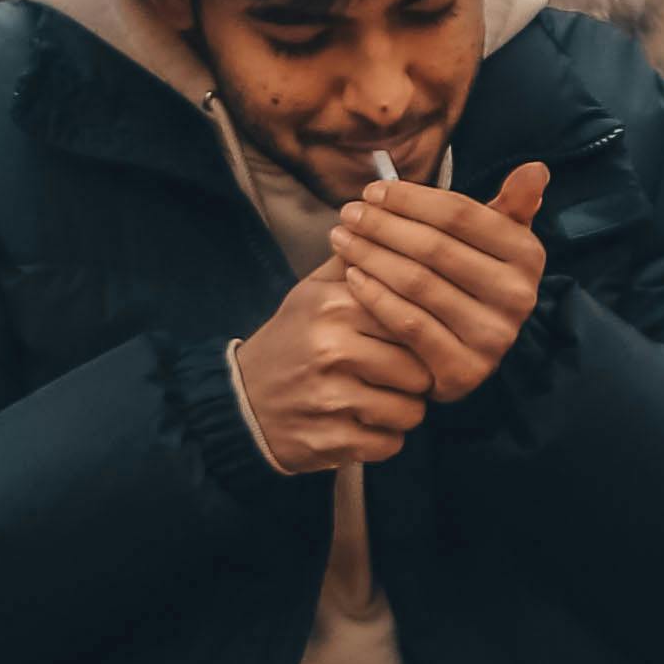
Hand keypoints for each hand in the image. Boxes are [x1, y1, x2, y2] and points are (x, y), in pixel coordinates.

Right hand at [232, 252, 433, 475]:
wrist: (241, 402)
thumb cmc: (291, 341)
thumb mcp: (313, 292)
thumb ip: (357, 261)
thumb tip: (396, 219)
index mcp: (335, 306)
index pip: (414, 316)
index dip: (422, 332)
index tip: (415, 338)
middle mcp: (333, 349)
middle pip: (420, 368)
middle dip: (417, 376)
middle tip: (398, 374)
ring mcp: (332, 399)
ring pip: (411, 411)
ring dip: (403, 410)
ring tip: (382, 398)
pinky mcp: (332, 441)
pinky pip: (390, 444)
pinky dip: (384, 438)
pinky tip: (365, 423)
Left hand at [325, 160, 552, 406]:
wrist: (462, 353)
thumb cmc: (469, 279)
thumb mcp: (493, 241)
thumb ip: (510, 205)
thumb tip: (535, 168)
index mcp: (527, 255)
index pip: (459, 214)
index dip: (411, 199)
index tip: (372, 191)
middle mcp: (518, 297)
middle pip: (434, 248)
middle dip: (383, 225)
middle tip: (348, 213)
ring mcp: (493, 338)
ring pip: (418, 283)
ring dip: (371, 256)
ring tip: (342, 238)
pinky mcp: (464, 370)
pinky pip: (408, 324)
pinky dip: (375, 296)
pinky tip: (351, 276)